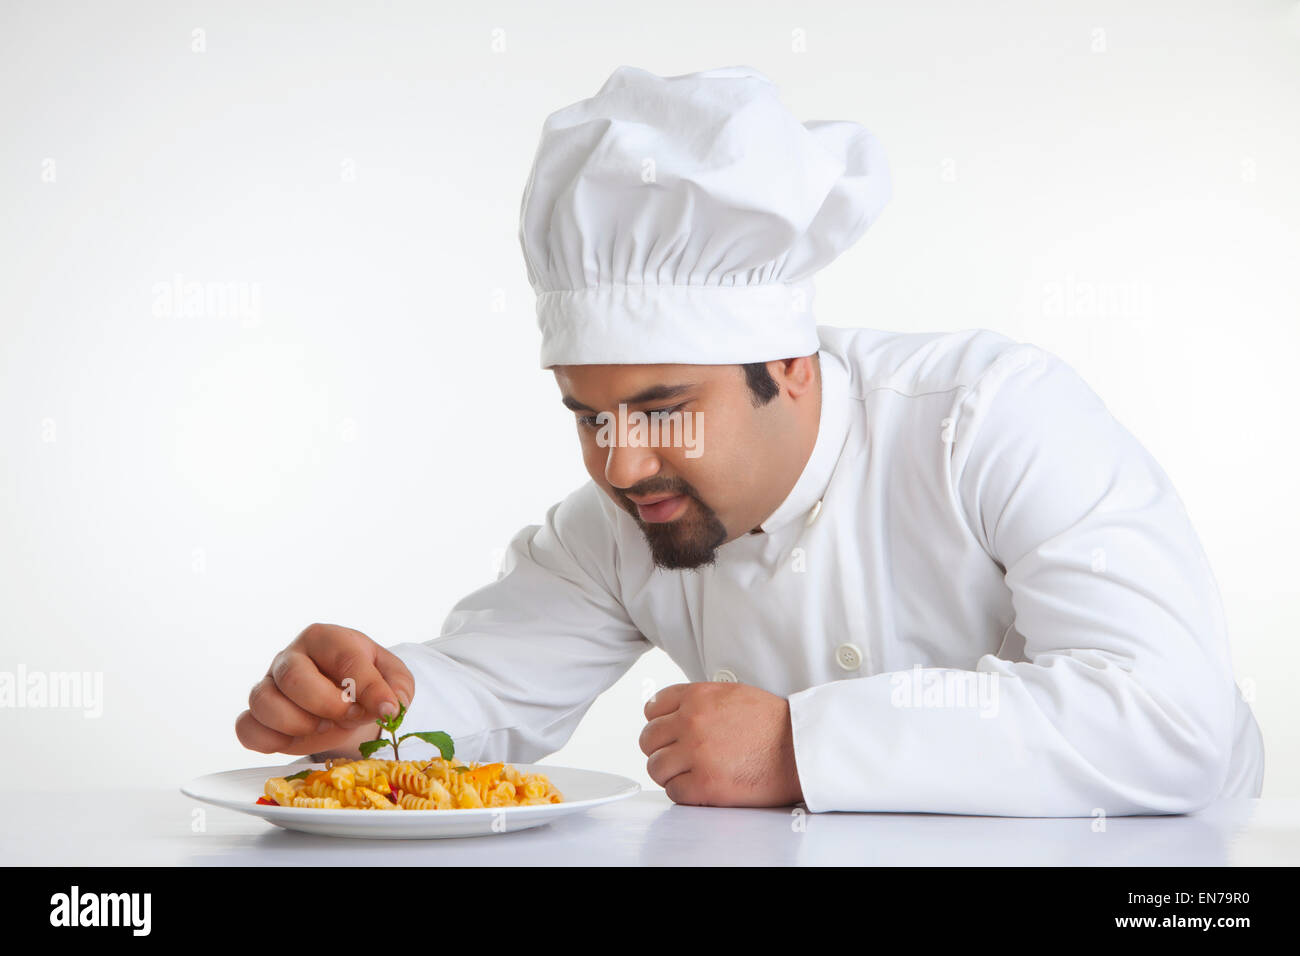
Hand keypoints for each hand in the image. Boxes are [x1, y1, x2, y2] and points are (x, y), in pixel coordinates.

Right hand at [234, 622, 414, 756]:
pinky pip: (246, 727)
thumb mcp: (391, 677)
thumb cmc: (364, 682)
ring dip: (298, 724)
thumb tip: (391, 705)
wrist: (343, 700)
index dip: (366, 687)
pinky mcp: (256, 714)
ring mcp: (268, 684)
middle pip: (293, 676)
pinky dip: (270, 740)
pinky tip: (297, 738)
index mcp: (325, 638)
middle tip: (349, 716)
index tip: (385, 709)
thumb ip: (397, 687)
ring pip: (263, 702)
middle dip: (328, 705)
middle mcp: (291, 656)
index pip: (343, 657)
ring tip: (322, 726)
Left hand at [639, 681, 802, 806]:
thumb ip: (700, 702)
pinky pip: (674, 791)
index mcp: (697, 697)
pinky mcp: (705, 784)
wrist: (800, 747)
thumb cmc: (773, 723)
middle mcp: (691, 722)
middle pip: (648, 740)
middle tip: (678, 758)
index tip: (668, 734)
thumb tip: (674, 716)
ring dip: (670, 773)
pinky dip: (684, 792)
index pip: (652, 708)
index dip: (659, 724)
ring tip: (689, 774)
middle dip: (661, 749)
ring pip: (656, 767)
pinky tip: (700, 787)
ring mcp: (696, 753)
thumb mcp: (732, 695)